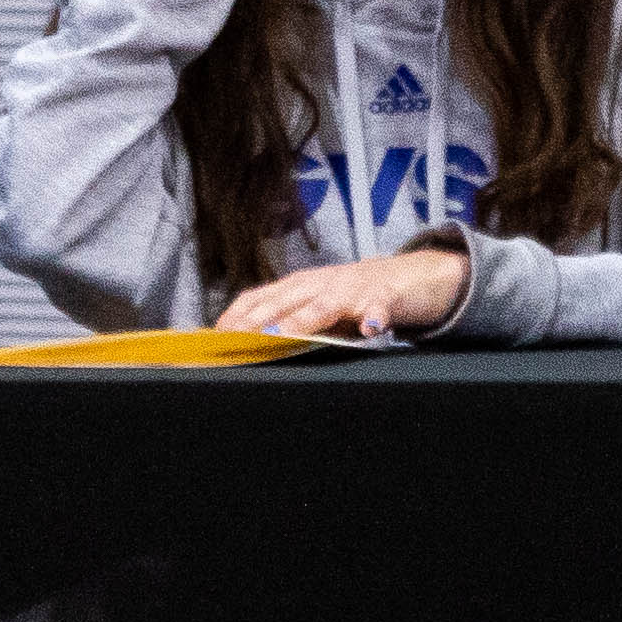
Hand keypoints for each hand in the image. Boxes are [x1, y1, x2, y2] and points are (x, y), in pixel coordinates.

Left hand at [215, 246, 469, 340]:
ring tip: (283, 335)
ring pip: (324, 304)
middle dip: (255, 322)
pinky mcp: (385, 296)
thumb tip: (246, 346)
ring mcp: (352, 289)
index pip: (256, 300)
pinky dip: (374, 316)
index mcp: (298, 287)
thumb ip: (287, 321)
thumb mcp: (316, 305)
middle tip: (234, 342)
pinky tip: (371, 328)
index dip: (233, 319)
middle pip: (281, 303)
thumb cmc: (355, 296)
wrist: (408, 275)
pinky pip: (379, 307)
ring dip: (302, 319)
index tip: (213, 340)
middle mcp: (320, 285)